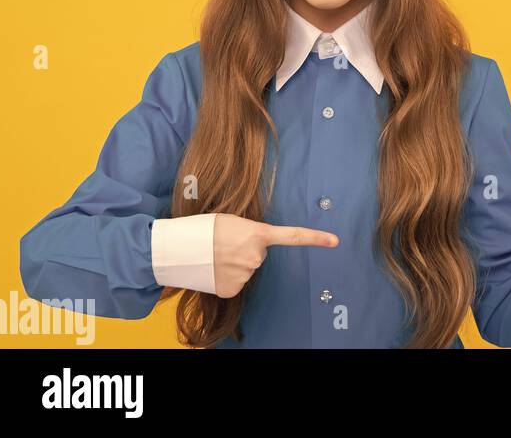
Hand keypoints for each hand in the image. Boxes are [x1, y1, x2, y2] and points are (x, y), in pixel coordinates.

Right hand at [211, 213, 338, 297]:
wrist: (175, 249)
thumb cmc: (202, 228)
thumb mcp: (231, 221)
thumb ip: (250, 234)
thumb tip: (254, 247)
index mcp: (258, 234)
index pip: (293, 236)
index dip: (316, 238)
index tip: (335, 241)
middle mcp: (255, 257)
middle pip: (258, 255)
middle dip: (245, 250)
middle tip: (224, 244)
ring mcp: (244, 275)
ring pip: (246, 269)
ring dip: (233, 263)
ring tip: (214, 254)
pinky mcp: (231, 290)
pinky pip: (235, 283)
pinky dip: (225, 277)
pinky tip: (213, 269)